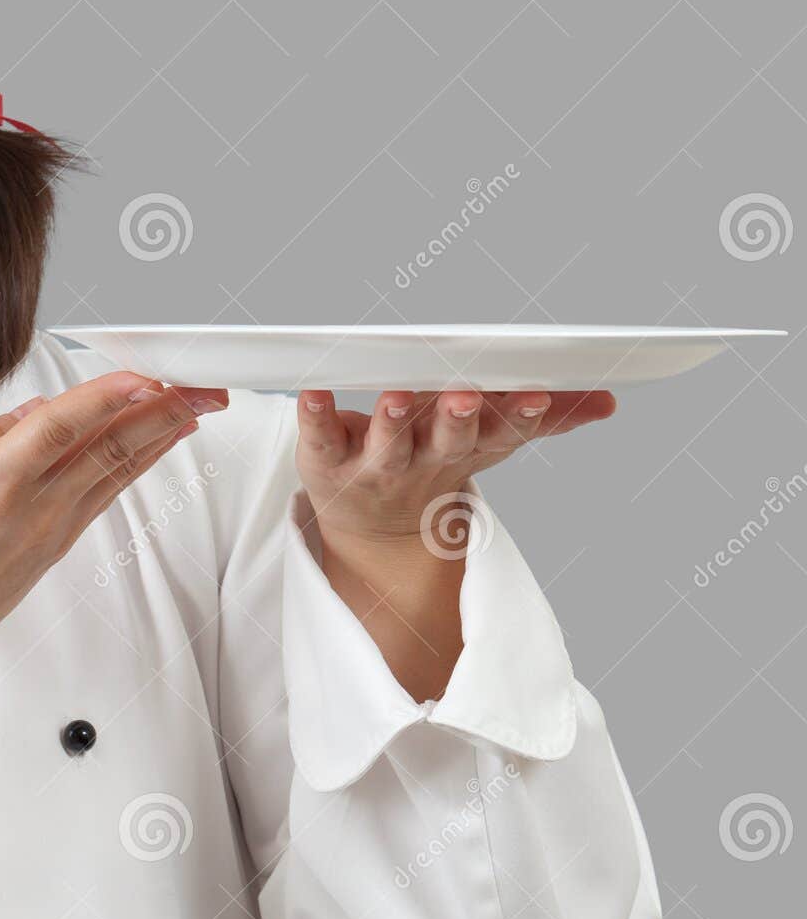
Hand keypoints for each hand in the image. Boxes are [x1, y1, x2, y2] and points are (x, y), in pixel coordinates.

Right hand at [0, 370, 228, 753]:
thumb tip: (33, 414)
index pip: (60, 427)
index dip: (105, 397)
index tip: (143, 375)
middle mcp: (34, 508)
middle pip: (109, 448)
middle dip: (161, 412)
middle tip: (202, 387)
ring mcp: (53, 530)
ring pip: (117, 471)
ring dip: (160, 435)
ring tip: (197, 406)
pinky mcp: (58, 545)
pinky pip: (105, 494)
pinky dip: (136, 464)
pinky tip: (157, 445)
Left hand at [294, 388, 615, 547]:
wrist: (372, 526)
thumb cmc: (432, 463)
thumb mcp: (489, 443)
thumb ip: (542, 418)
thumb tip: (607, 400)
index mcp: (468, 449)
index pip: (502, 433)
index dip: (520, 416)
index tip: (536, 393)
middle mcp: (424, 460)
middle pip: (446, 439)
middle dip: (458, 419)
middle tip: (466, 396)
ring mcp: (374, 465)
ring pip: (387, 444)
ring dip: (393, 419)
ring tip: (396, 396)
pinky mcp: (327, 461)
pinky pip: (319, 436)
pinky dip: (315, 415)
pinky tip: (311, 392)